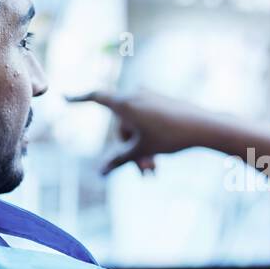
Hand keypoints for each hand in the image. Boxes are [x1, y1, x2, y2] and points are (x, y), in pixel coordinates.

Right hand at [67, 89, 216, 173]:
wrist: (204, 126)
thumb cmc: (170, 137)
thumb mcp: (141, 151)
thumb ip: (118, 161)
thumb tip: (100, 172)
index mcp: (125, 103)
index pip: (95, 98)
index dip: (78, 100)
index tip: (65, 98)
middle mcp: (135, 96)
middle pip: (121, 127)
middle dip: (128, 150)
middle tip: (144, 172)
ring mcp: (149, 98)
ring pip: (135, 128)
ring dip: (141, 150)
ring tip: (153, 171)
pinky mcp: (162, 103)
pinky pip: (147, 123)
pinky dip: (149, 141)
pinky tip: (158, 161)